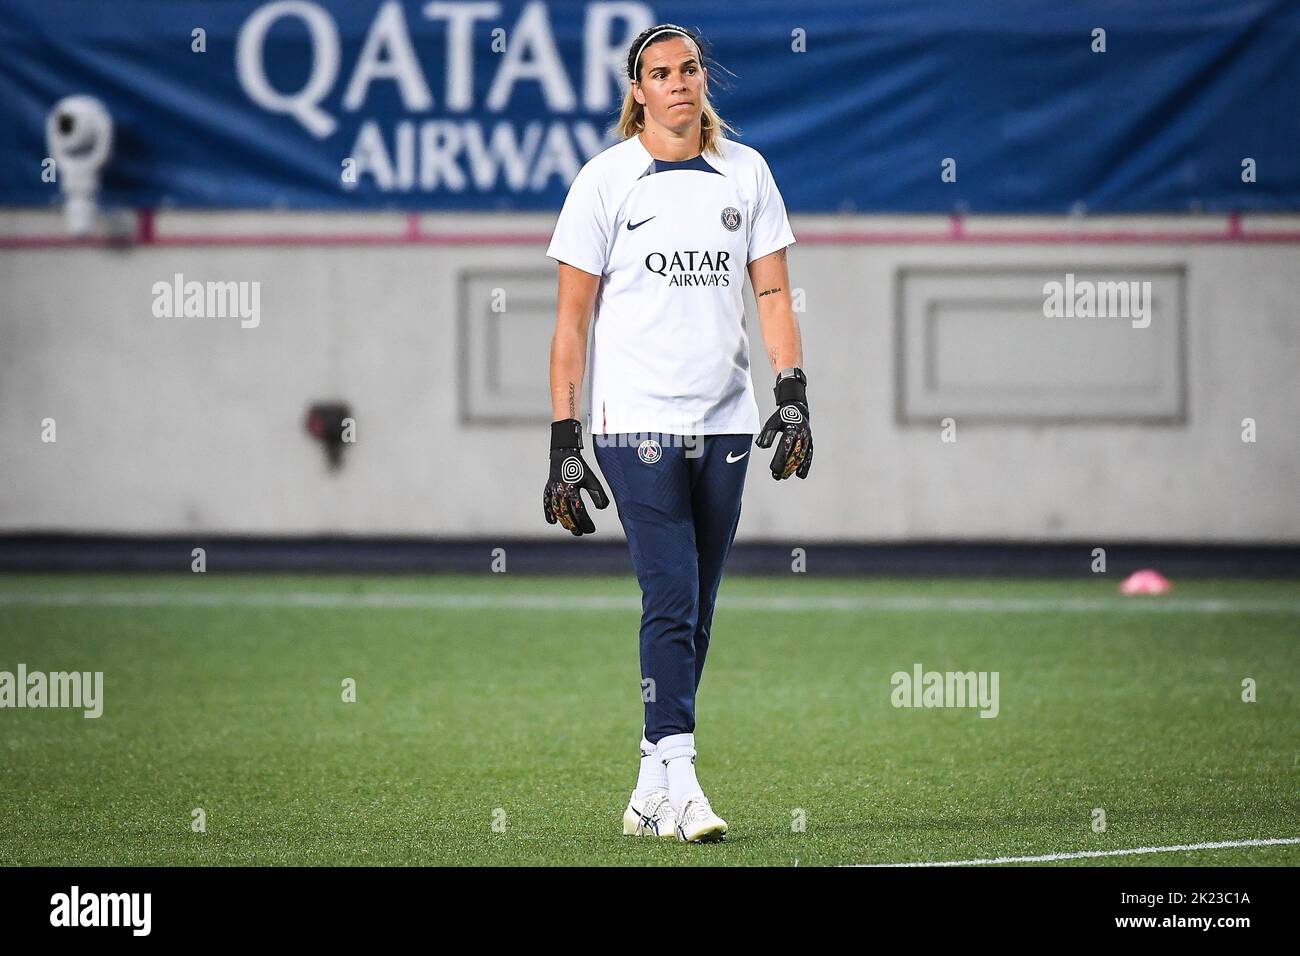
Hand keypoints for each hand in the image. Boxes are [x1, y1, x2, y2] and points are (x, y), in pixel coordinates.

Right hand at [543, 419, 609, 534]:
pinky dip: (549, 513)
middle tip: (582, 533)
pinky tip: (553, 522)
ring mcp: (553, 492)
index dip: (586, 523)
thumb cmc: (580, 468)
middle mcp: (561, 493)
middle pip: (568, 515)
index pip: (579, 512)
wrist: (563, 455)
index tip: (592, 529)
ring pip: (558, 512)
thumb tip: (603, 508)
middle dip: (575, 526)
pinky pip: (547, 505)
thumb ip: (598, 494)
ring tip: (572, 529)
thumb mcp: (592, 480)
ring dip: (564, 522)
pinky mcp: (548, 490)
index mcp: (572, 490)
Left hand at [755, 367, 812, 479]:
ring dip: (793, 468)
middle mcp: (800, 435)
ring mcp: (807, 439)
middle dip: (785, 467)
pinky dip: (805, 466)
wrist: (798, 408)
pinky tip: (800, 475)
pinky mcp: (810, 443)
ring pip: (801, 456)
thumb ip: (767, 434)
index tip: (773, 469)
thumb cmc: (782, 417)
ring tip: (784, 476)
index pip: (785, 447)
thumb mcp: (772, 423)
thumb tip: (762, 447)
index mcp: (791, 429)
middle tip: (776, 476)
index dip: (779, 459)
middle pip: (793, 454)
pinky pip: (809, 456)